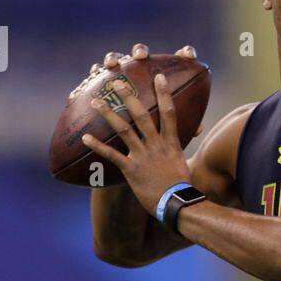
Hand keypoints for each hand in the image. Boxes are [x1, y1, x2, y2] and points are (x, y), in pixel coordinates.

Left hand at [82, 45, 197, 216]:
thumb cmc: (181, 184)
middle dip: (129, 97)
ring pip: (124, 130)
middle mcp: (156, 145)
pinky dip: (98, 146)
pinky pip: (112, 155)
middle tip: (117, 82)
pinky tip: (85, 137)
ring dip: (109, 114)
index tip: (158, 77)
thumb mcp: (184, 160)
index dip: (164, 93)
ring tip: (96, 102)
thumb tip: (195, 130)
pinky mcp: (131, 170)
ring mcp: (143, 156)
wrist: (176, 204)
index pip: (169, 112)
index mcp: (171, 142)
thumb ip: (181, 144)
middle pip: (142, 115)